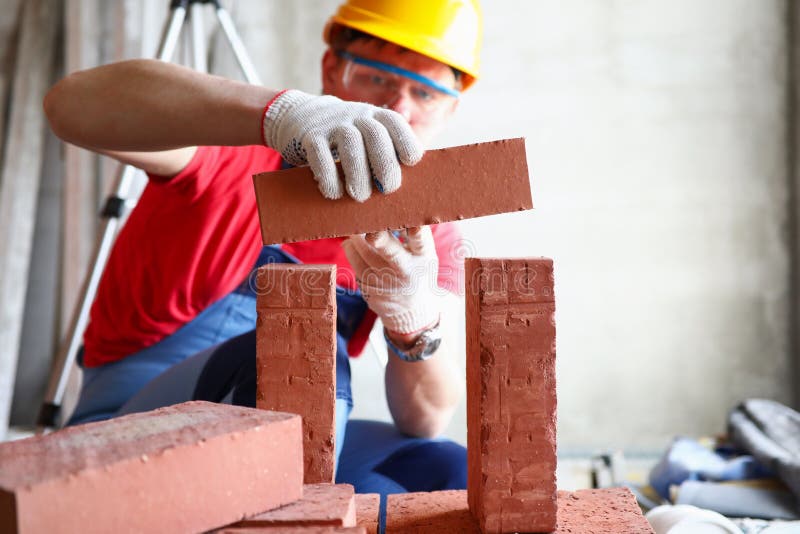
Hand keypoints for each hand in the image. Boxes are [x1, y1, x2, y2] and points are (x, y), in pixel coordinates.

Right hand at [262, 89, 422, 201]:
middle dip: (385, 164)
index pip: (395, 123)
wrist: (303, 116)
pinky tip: (334, 193)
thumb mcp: (367, 135)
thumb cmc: (347, 139)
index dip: (406, 142)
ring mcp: (332, 124)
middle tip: (387, 189)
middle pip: (376, 135)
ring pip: (350, 144)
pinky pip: (320, 154)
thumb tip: (406, 189)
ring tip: (360, 196)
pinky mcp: (310, 136)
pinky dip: (329, 177)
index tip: (410, 163)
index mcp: (376, 116)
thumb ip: (386, 153)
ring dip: (358, 173)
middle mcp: (357, 116)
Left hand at [342, 227, 440, 334]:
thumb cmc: (418, 271)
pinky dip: (351, 248)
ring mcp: (386, 280)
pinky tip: (351, 241)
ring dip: (358, 237)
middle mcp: (405, 270)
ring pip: (366, 254)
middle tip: (370, 227)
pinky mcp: (369, 285)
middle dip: (380, 240)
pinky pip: (355, 262)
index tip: (412, 224)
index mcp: (422, 258)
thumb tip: (393, 211)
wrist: (410, 308)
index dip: (417, 232)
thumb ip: (415, 235)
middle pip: (391, 253)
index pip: (420, 243)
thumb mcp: (425, 255)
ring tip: (355, 224)